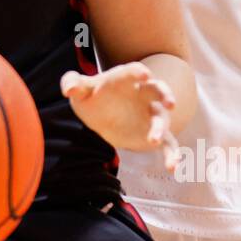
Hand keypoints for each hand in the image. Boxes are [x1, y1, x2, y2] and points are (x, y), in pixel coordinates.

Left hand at [60, 63, 180, 170]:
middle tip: (169, 104)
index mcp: (124, 80)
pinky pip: (167, 142)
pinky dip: (171, 154)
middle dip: (165, 95)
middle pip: (157, 90)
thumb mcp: (80, 89)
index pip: (133, 72)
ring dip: (161, 128)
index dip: (138, 72)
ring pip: (161, 118)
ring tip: (153, 141)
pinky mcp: (152, 132)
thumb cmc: (93, 96)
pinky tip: (172, 168)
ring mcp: (149, 113)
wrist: (103, 112)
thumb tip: (68, 90)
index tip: (144, 74)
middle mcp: (142, 94)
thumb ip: (72, 83)